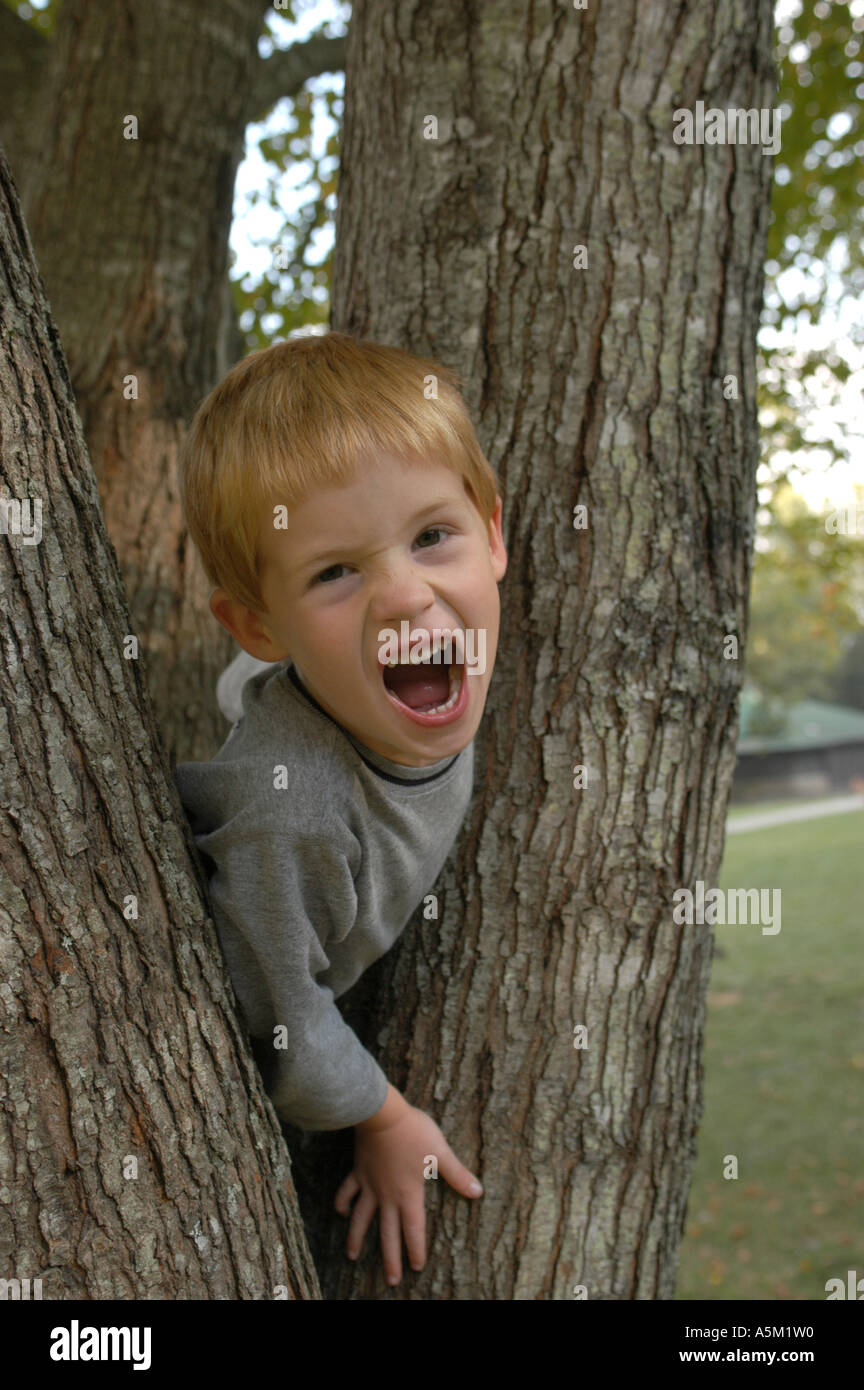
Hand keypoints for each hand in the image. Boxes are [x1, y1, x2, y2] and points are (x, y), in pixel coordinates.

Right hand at [333, 1087, 482, 1285]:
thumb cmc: (414, 1132)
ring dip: (356, 1238)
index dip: (415, 1249)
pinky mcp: (358, 1171)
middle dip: (390, 1258)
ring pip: (361, 1218)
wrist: (382, 1115)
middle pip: (387, 1233)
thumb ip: (457, 1175)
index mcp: (408, 1194)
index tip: (416, 1267)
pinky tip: (340, 1212)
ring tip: (351, 1256)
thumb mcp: (441, 1153)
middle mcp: (387, 1196)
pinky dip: (342, 1203)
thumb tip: (478, 1192)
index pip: (413, 1229)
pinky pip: (347, 1192)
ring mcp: (370, 1185)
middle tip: (391, 1281)